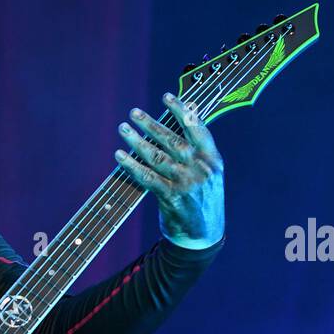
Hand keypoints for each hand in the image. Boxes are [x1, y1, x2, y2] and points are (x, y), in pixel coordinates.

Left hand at [115, 94, 224, 248]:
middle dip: (151, 124)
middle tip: (133, 113)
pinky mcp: (170, 198)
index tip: (167, 96)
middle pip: (173, 141)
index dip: (182, 111)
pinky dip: (131, 165)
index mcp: (213, 160)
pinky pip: (147, 178)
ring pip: (157, 157)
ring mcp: (186, 184)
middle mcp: (200, 170)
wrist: (203, 236)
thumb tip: (189, 114)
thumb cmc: (203, 199)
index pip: (197, 128)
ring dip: (137, 141)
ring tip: (123, 129)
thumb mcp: (209, 173)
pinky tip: (119, 156)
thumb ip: (199, 148)